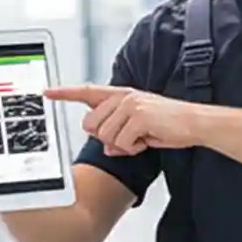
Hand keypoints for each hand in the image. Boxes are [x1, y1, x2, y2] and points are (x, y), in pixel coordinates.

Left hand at [44, 85, 200, 155]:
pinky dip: (133, 149)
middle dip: (107, 138)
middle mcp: (122, 96)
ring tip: (142, 137)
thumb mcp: (139, 130)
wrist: (194, 123)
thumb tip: (107, 148)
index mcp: (121, 95)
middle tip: (130, 138)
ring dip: (123, 145)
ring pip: (105, 136)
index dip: (65, 93)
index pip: (87, 92)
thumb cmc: (168, 125)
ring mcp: (130, 105)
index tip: (47, 92)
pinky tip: (146, 140)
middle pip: (91, 125)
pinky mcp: (138, 116)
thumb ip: (118, 135)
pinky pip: (121, 143)